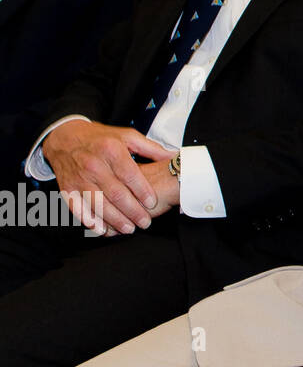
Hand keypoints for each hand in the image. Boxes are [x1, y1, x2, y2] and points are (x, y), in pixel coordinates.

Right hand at [43, 121, 175, 234]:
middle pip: (115, 193)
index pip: (129, 174)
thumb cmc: (101, 138)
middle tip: (145, 222)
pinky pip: (78, 209)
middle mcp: (93, 165)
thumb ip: (151, 148)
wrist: (65, 138)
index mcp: (111, 150)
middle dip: (132, 211)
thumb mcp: (127, 136)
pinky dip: (91, 221)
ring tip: (129, 229)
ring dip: (114, 220)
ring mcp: (79, 178)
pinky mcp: (67, 188)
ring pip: (98, 204)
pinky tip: (104, 230)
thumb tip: (173, 158)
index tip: (152, 202)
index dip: (142, 190)